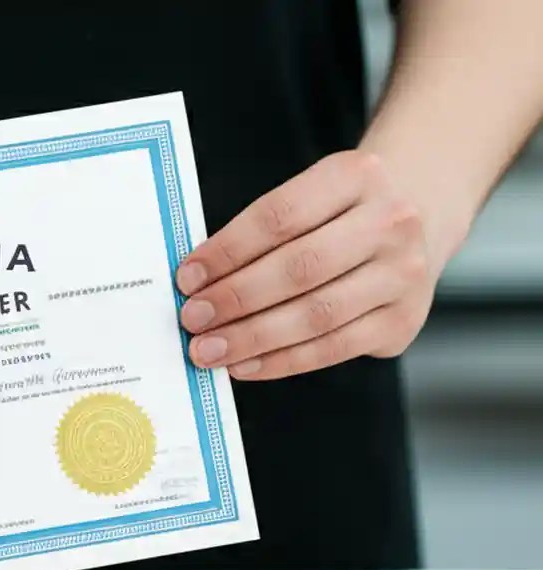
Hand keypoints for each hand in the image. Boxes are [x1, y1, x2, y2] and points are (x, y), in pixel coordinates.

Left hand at [176, 150, 438, 379]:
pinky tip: (245, 364)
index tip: (187, 278)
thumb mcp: (308, 195)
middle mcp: (390, 222)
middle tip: (192, 318)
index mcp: (356, 176)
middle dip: (236, 299)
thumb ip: (259, 232)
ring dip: (252, 337)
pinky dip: (282, 360)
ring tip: (209, 349)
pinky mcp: (402, 320)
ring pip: (317, 315)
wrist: (412, 221)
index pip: (279, 216)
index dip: (227, 251)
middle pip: (299, 268)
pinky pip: (333, 348)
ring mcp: (403, 274)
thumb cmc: (337, 212)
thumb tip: (196, 283)